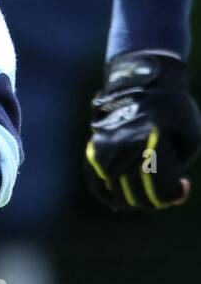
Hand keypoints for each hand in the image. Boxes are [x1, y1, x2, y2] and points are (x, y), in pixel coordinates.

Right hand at [87, 50, 199, 211]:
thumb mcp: (189, 138)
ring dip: (130, 200)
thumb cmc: (174, 111)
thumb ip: (176, 168)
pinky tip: (117, 201)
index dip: (176, 195)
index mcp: (153, 143)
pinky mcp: (93, 146)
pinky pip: (94, 180)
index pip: (161, 189)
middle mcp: (125, 146)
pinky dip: (105, 194)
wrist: (145, 82)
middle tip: (164, 196)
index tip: (185, 186)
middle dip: (154, 201)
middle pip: (136, 194)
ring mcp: (106, 147)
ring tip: (143, 197)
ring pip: (113, 191)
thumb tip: (161, 195)